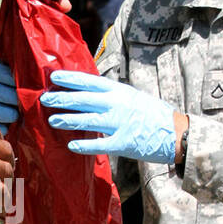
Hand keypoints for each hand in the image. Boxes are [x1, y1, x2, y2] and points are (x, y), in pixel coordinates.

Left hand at [40, 69, 177, 162]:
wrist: (177, 132)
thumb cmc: (154, 114)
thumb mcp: (133, 96)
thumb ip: (112, 95)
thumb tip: (89, 93)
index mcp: (120, 90)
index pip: (89, 81)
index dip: (70, 79)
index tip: (54, 78)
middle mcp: (117, 104)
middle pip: (83, 99)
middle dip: (62, 99)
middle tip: (45, 99)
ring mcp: (120, 123)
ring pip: (87, 120)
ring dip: (67, 120)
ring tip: (52, 120)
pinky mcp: (124, 143)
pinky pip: (99, 144)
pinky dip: (84, 145)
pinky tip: (71, 145)